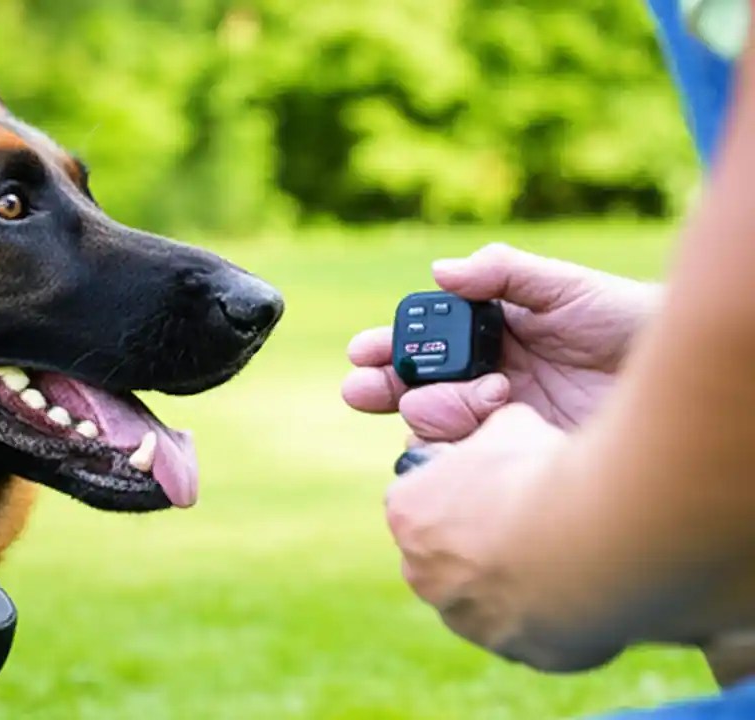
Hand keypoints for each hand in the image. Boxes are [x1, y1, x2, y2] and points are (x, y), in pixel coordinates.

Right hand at [342, 243, 659, 440]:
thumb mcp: (565, 288)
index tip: (365, 351)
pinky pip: (462, 465)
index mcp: (487, 338)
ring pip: (428, 428)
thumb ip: (502, 273)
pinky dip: (460, 448)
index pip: (422, 343)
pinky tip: (492, 425)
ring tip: (489, 395)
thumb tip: (439, 271)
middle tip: (363, 389)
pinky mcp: (512, 462)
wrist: (676, 378)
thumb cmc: (629, 324)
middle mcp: (482, 381)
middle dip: (380, 387)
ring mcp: (495, 425)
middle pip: (409, 390)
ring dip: (438, 410)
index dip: (387, 347)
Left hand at [386, 404, 626, 671]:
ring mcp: (467, 619)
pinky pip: (535, 631)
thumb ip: (493, 434)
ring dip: (517, 580)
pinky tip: (589, 586)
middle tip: (535, 519)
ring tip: (568, 552)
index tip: (497, 484)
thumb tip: (503, 428)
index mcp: (407, 514)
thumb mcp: (509, 425)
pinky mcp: (518, 651)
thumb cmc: (539, 473)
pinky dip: (556, 613)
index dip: (460, 489)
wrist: (590, 535)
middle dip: (483, 539)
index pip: (418, 501)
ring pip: (488, 598)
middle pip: (447, 555)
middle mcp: (422, 574)